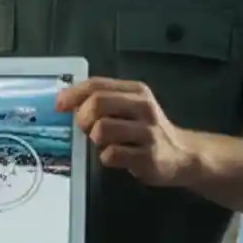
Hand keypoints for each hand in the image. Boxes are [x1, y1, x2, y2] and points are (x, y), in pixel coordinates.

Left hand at [56, 77, 198, 186]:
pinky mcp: (148, 157)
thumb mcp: (130, 106)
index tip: (59, 105)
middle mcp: (144, 108)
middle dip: (82, 117)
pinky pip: (111, 155)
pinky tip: (117, 157)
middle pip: (97, 103)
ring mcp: (148, 133)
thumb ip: (103, 99)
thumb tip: (64, 99)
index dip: (73, 94)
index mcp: (136, 91)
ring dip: (95, 139)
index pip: (97, 84)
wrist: (183, 154)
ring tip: (105, 143)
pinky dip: (106, 157)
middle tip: (84, 128)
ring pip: (101, 130)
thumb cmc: (147, 129)